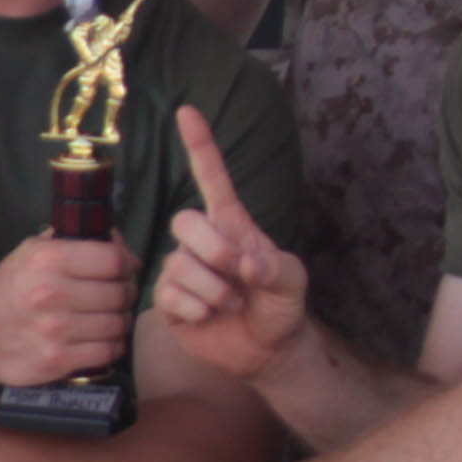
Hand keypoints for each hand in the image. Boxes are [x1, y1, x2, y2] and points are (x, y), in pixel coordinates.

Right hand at [0, 228, 137, 389]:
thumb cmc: (9, 290)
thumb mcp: (31, 252)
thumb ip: (74, 242)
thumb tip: (119, 242)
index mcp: (46, 259)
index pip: (113, 259)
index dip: (127, 264)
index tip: (124, 270)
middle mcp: (49, 292)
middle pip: (119, 293)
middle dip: (124, 294)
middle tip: (115, 297)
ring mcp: (53, 330)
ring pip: (118, 324)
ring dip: (119, 322)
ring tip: (105, 319)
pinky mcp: (56, 360)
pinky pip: (108, 352)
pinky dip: (110, 347)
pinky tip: (97, 340)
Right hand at [153, 105, 309, 386]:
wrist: (268, 351)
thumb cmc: (281, 306)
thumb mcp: (292, 282)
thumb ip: (273, 268)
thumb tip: (243, 263)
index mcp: (232, 225)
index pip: (212, 178)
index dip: (200, 145)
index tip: (187, 111)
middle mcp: (202, 241)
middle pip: (185, 221)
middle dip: (213, 250)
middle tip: (238, 275)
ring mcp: (182, 270)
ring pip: (179, 266)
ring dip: (213, 292)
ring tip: (232, 305)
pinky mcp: (169, 300)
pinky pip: (169, 296)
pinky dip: (196, 311)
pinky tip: (209, 317)